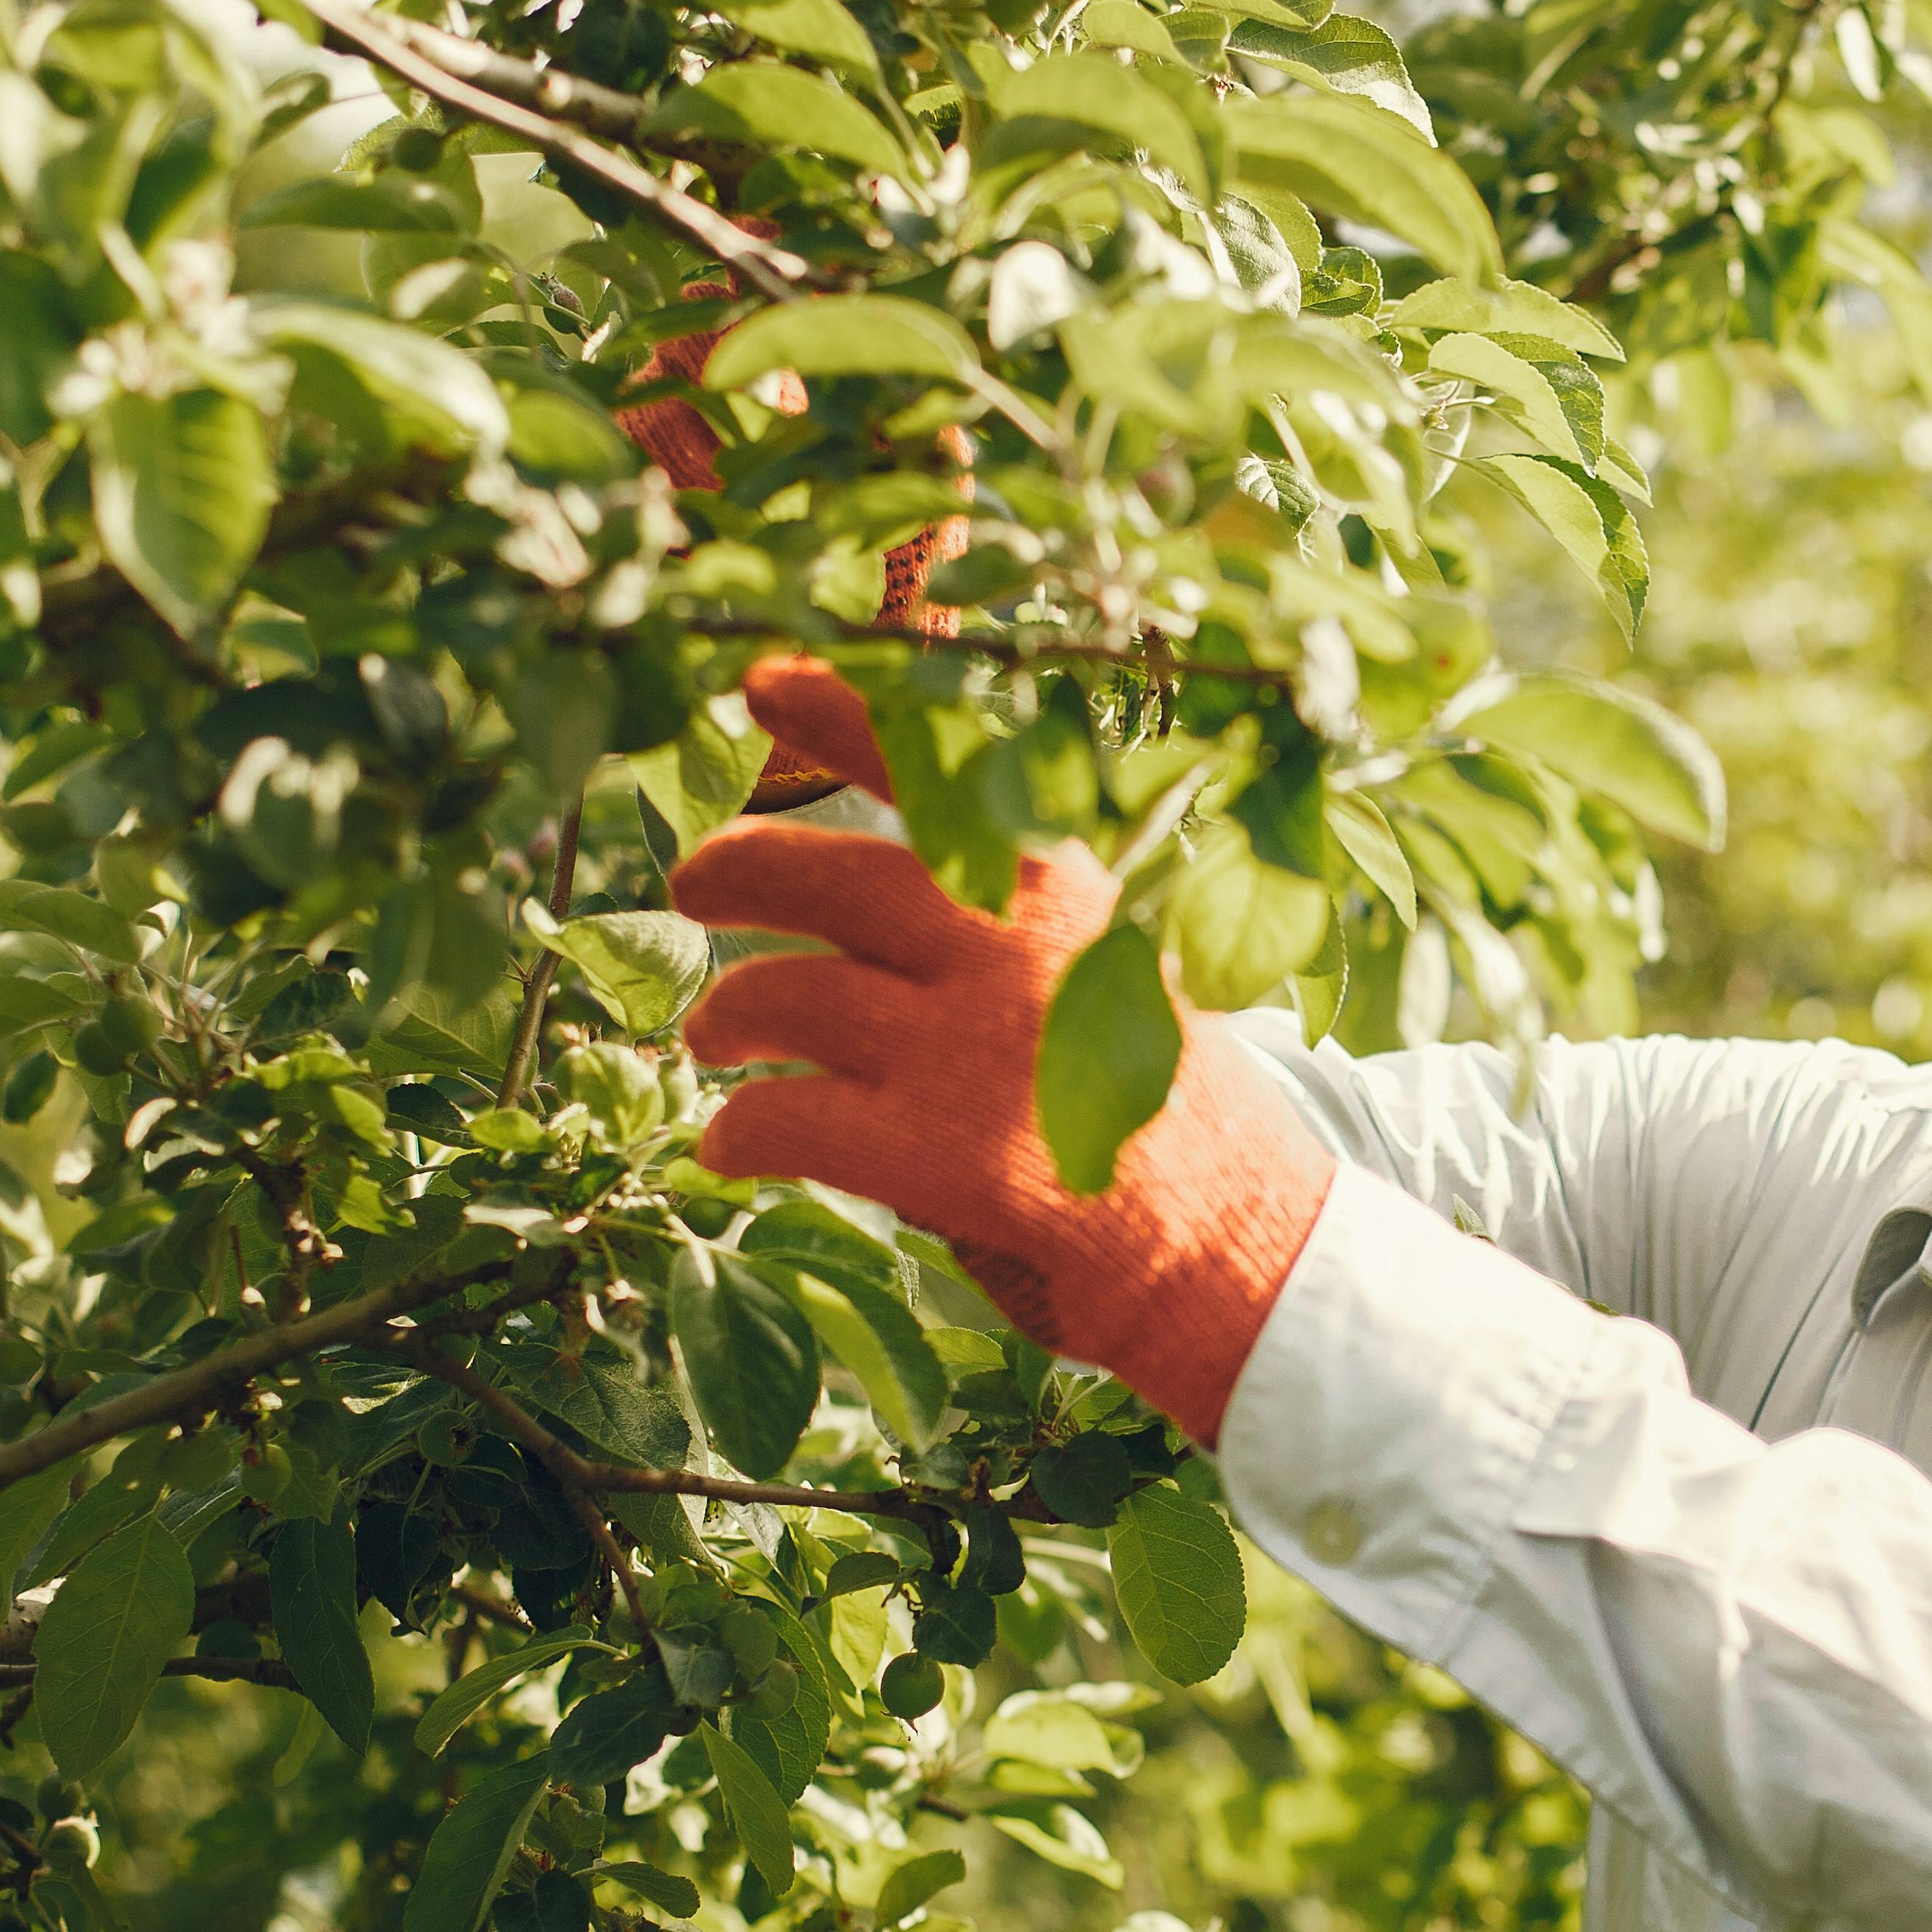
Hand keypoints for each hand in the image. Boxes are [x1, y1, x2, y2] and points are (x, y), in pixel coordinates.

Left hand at [669, 667, 1331, 1446]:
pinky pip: (781, 1119)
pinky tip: (727, 1146)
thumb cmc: (1174, 1123)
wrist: (1242, 1253)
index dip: (838, 713)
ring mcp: (969, 1050)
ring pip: (782, 994)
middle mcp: (1012, 950)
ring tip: (709, 1036)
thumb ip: (1018, 933)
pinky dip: (736, 1130)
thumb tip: (890, 903)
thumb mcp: (1117, 980)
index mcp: (1062, 894)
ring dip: (722, 1012)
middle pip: (827, 874)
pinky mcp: (936, 1154)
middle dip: (734, 869)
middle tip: (689, 883)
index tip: (759, 678)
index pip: (940, 770)